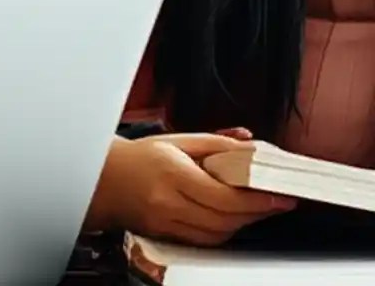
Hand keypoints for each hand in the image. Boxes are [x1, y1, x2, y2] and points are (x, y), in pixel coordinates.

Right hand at [88, 133, 294, 245]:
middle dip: (256, 212)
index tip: (279, 196)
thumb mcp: (176, 141)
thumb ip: (215, 143)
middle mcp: (168, 202)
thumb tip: (249, 146)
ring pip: (217, 233)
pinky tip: (229, 218)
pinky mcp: (164, 236)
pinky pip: (203, 240)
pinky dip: (222, 231)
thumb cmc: (137, 158)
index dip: (257, 200)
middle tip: (275, 202)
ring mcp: (165, 222)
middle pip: (225, 218)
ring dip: (241, 223)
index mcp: (172, 173)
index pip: (224, 196)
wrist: (102, 179)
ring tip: (255, 208)